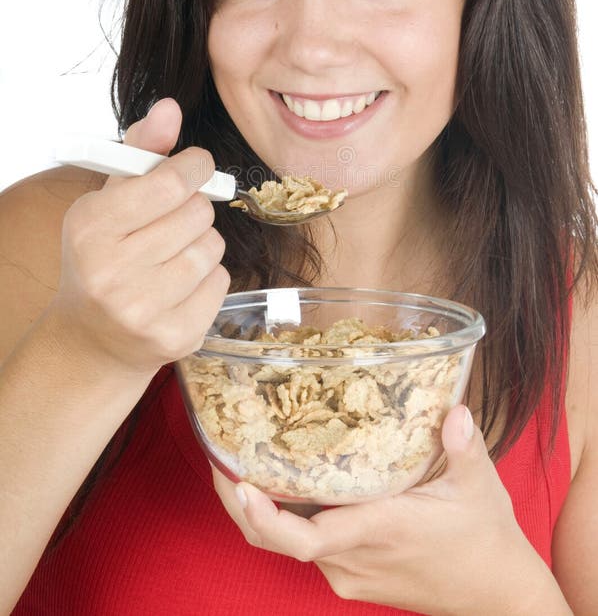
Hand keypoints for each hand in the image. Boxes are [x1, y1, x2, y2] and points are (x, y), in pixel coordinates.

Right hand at [48, 98, 229, 374]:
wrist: (93, 337)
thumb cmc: (105, 254)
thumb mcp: (109, 199)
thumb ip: (141, 151)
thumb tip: (169, 107)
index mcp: (90, 228)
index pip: (168, 183)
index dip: (194, 167)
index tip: (197, 166)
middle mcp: (111, 272)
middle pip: (197, 214)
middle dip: (194, 209)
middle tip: (174, 220)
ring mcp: (142, 310)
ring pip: (213, 248)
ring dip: (203, 243)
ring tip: (174, 255)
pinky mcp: (175, 337)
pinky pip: (222, 282)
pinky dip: (210, 277)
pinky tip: (181, 286)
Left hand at [213, 406, 562, 615]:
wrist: (498, 598)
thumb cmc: (486, 540)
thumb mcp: (479, 487)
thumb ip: (464, 445)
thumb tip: (453, 408)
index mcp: (380, 531)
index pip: (308, 539)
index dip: (267, 517)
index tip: (240, 487)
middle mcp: (354, 558)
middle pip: (279, 540)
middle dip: (242, 503)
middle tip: (218, 457)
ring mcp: (350, 573)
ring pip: (287, 545)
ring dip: (259, 509)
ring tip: (238, 461)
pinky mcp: (352, 576)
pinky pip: (306, 548)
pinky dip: (285, 518)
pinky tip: (281, 484)